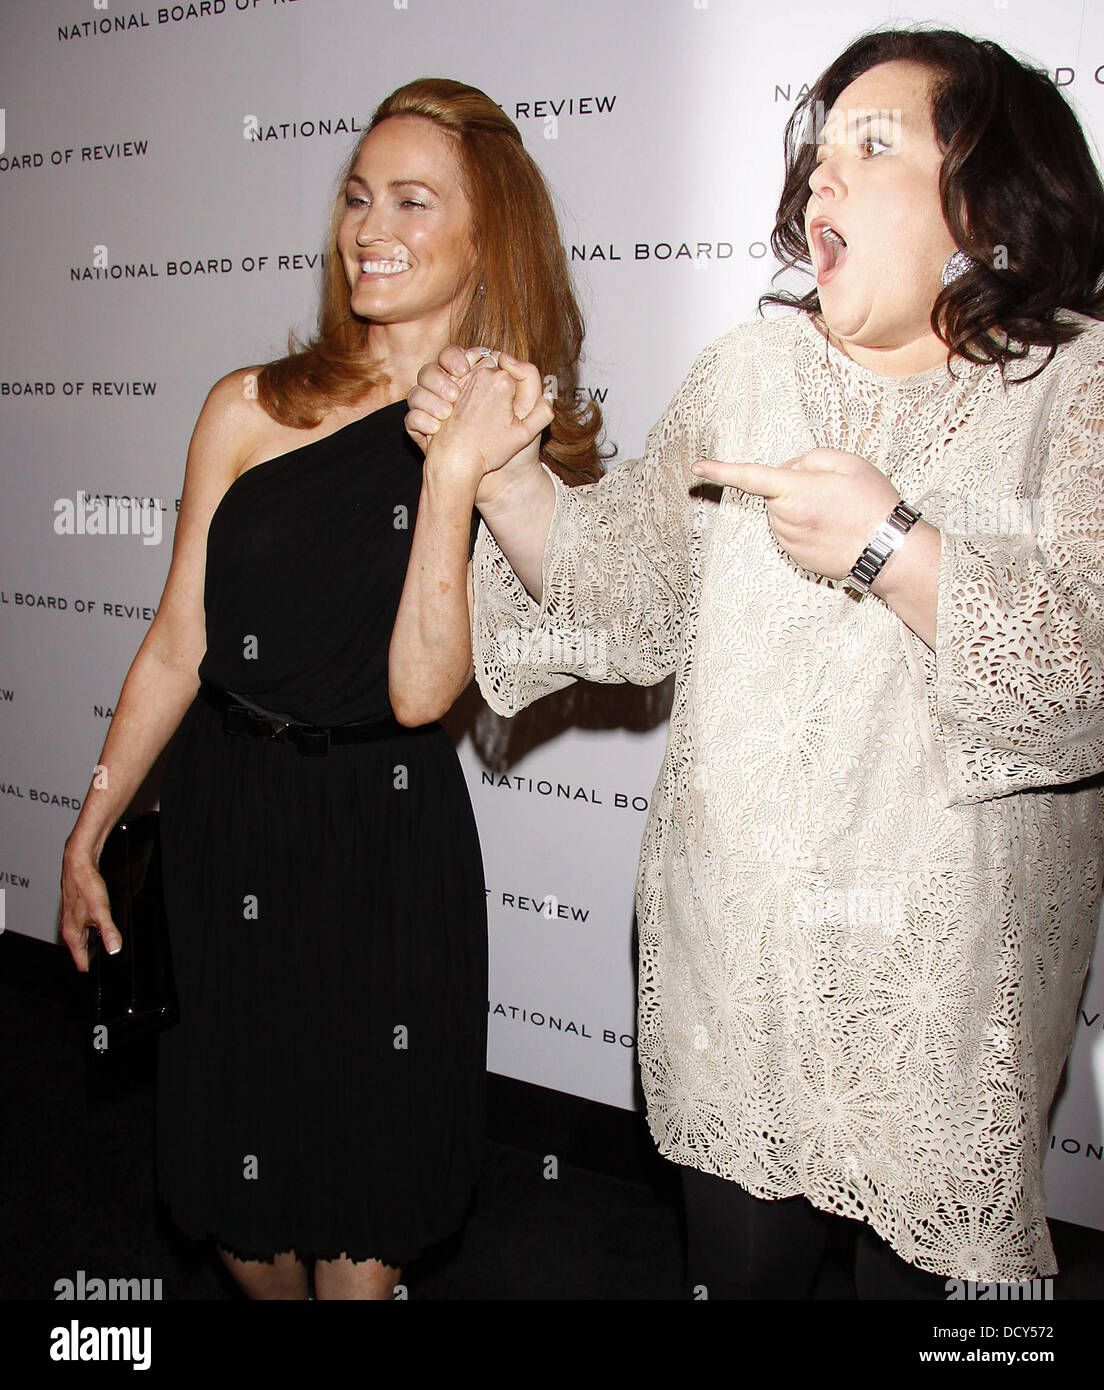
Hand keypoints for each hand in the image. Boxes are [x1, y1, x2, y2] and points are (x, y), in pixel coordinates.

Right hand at [60, 840, 120, 971]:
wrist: (79, 863)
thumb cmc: (85, 884)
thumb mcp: (101, 910)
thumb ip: (108, 931)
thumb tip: (113, 950)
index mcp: (72, 933)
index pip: (80, 960)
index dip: (92, 969)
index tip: (103, 975)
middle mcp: (70, 927)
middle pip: (82, 951)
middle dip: (96, 958)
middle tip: (112, 963)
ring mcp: (73, 918)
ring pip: (84, 939)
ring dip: (96, 944)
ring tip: (110, 947)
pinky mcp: (79, 909)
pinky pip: (87, 927)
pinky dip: (96, 931)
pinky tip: (107, 927)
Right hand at [406, 347, 552, 499]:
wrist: (499, 483)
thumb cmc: (516, 447)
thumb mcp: (529, 412)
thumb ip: (529, 379)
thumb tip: (504, 357)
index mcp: (475, 386)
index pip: (456, 357)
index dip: (457, 358)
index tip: (464, 369)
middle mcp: (452, 396)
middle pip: (432, 369)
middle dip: (439, 377)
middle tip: (454, 393)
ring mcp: (435, 414)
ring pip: (417, 391)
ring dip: (428, 398)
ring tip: (445, 413)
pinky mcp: (425, 432)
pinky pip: (410, 419)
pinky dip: (419, 421)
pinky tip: (435, 430)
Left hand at [690, 447, 900, 580]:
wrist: (888, 550)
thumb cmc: (872, 503)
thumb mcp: (848, 463)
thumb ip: (810, 458)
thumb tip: (789, 470)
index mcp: (794, 490)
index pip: (749, 476)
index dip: (721, 470)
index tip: (698, 467)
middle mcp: (785, 518)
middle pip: (775, 493)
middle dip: (793, 486)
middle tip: (831, 490)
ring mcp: (789, 541)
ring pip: (783, 514)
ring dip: (801, 508)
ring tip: (838, 512)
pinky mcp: (796, 557)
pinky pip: (792, 532)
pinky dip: (808, 527)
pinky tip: (834, 528)